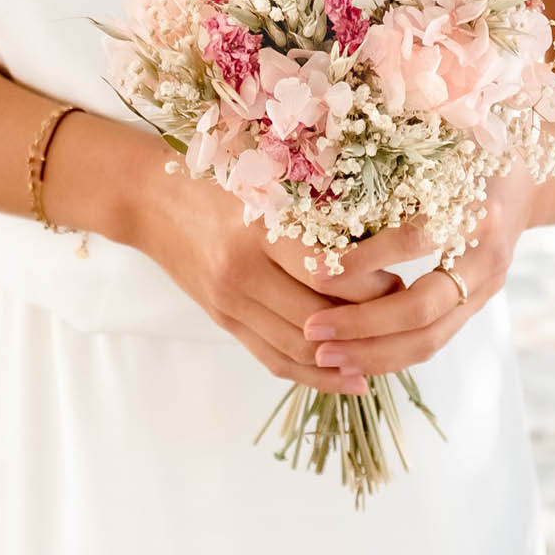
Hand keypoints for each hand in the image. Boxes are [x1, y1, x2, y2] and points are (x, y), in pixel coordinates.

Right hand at [123, 130, 402, 394]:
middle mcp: (242, 274)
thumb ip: (308, 207)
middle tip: (404, 309)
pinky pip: (273, 359)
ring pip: (299, 347)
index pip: (328, 272)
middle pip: (319, 317)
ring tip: (387, 344)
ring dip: (347, 354)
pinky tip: (348, 378)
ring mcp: (230, 305)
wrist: (150, 199)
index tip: (401, 274)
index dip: (373, 281)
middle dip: (370, 322)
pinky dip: (313, 375)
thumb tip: (376, 231)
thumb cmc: (214, 177)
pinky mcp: (224, 322)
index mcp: (258, 230)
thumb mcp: (261, 180)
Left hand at [300, 166, 540, 376]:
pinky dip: (392, 354)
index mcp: (475, 206)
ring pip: (430, 338)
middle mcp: (486, 254)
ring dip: (373, 353)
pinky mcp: (478, 305)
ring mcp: (486, 286)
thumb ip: (397, 171)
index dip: (366, 260)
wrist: (527, 182)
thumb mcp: (440, 152)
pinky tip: (353, 356)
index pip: (416, 242)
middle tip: (312, 330)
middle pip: (423, 307)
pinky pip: (434, 341)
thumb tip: (322, 197)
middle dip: (363, 325)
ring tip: (324, 355)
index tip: (317, 273)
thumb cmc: (469, 155)